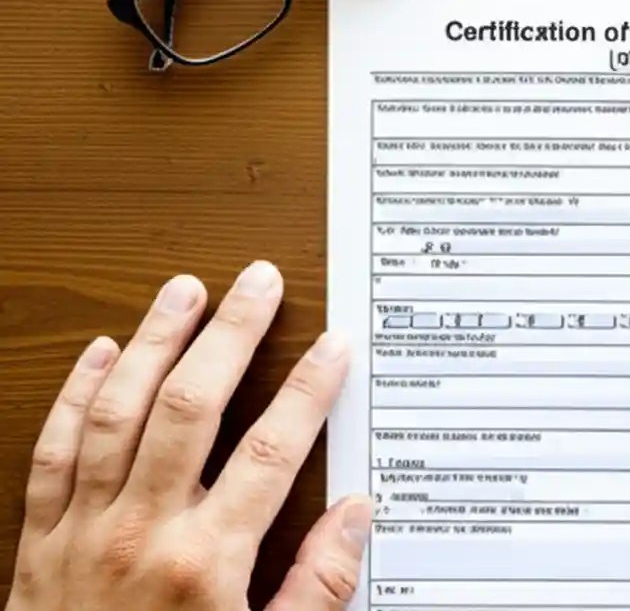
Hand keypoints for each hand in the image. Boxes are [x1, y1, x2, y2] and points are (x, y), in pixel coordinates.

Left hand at [6, 261, 368, 610]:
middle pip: (193, 405)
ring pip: (119, 409)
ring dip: (154, 341)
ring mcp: (84, 529)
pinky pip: (54, 449)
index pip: (273, 449)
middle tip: (257, 283)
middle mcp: (144, 531)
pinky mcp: (40, 539)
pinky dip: (77, 394)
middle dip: (232, 334)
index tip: (333, 348)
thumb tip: (355, 516)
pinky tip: (102, 353)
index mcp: (208, 563)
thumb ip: (317, 588)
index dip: (309, 389)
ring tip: (183, 291)